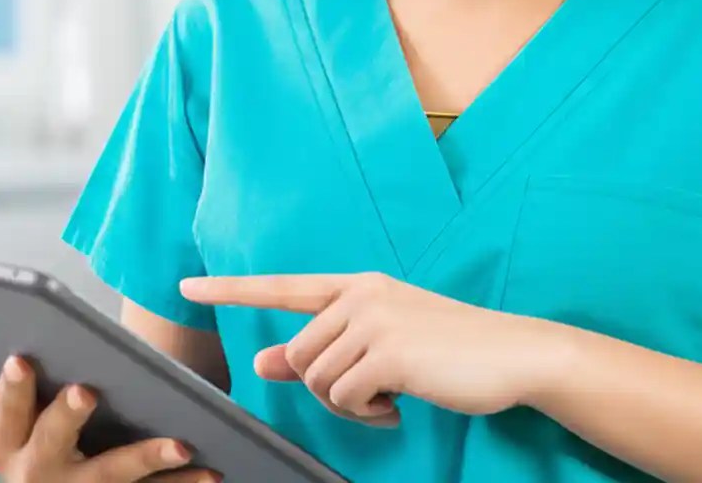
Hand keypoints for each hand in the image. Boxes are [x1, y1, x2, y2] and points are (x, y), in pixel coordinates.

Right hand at [0, 356, 221, 481]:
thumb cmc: (40, 454)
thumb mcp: (14, 432)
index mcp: (8, 449)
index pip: (8, 413)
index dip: (13, 389)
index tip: (22, 359)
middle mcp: (38, 475)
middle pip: (53, 443)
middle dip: (66, 416)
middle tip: (85, 391)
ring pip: (113, 475)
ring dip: (147, 458)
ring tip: (182, 443)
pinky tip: (212, 471)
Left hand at [179, 272, 561, 425]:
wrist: (514, 352)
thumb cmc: (450, 349)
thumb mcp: (382, 343)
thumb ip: (322, 349)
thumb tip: (261, 362)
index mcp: (358, 285)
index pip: (282, 286)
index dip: (231, 290)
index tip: (187, 286)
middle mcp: (360, 294)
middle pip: (298, 356)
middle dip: (327, 388)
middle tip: (374, 394)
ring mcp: (374, 320)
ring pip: (317, 381)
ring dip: (349, 405)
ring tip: (391, 396)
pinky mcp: (388, 351)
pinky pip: (343, 399)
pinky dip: (367, 415)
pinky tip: (400, 406)